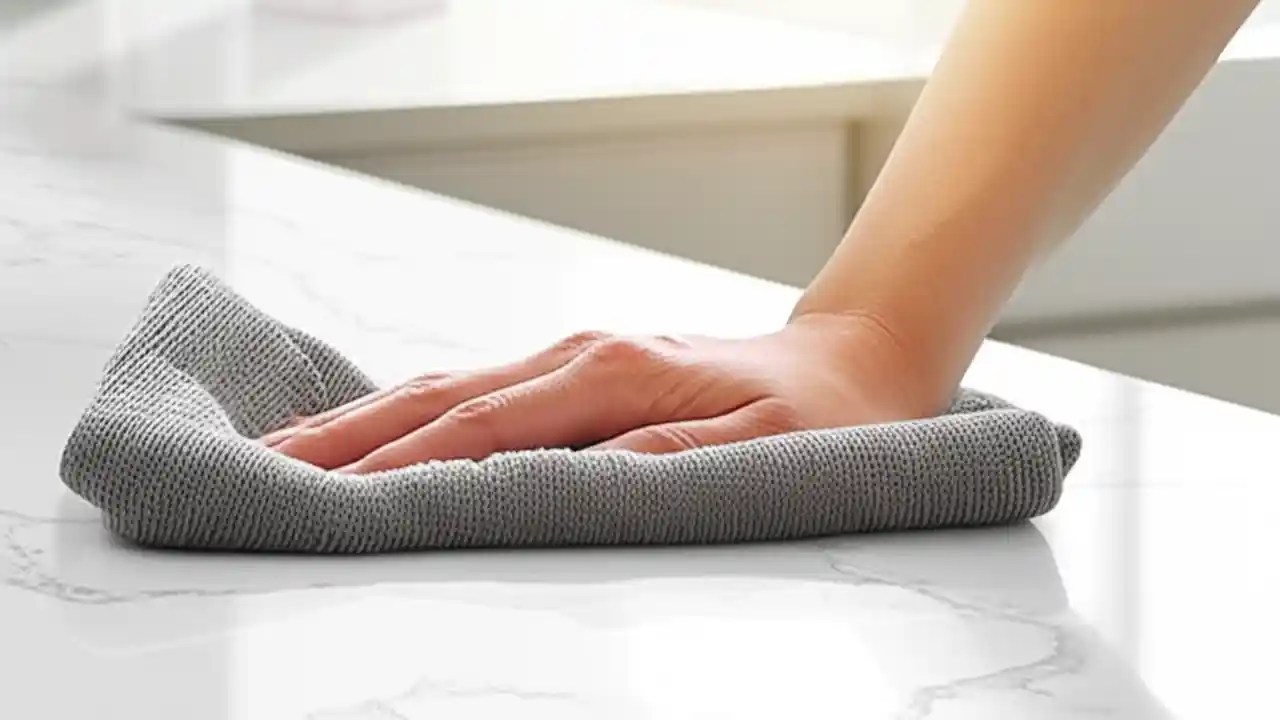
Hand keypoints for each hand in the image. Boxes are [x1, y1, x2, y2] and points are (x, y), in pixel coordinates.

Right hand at [263, 313, 953, 472]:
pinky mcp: (581, 371)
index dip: (400, 469)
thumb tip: (561, 486)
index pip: (481, 428)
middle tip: (261, 472)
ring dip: (365, 422)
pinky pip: (478, 392)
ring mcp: (576, 358)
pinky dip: (413, 413)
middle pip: (440, 399)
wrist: (854, 360)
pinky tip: (376, 431)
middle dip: (348, 439)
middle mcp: (580, 357)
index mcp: (615, 376)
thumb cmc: (817, 418)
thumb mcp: (760, 455)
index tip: (326, 502)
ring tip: (288, 452)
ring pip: (448, 389)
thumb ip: (659, 470)